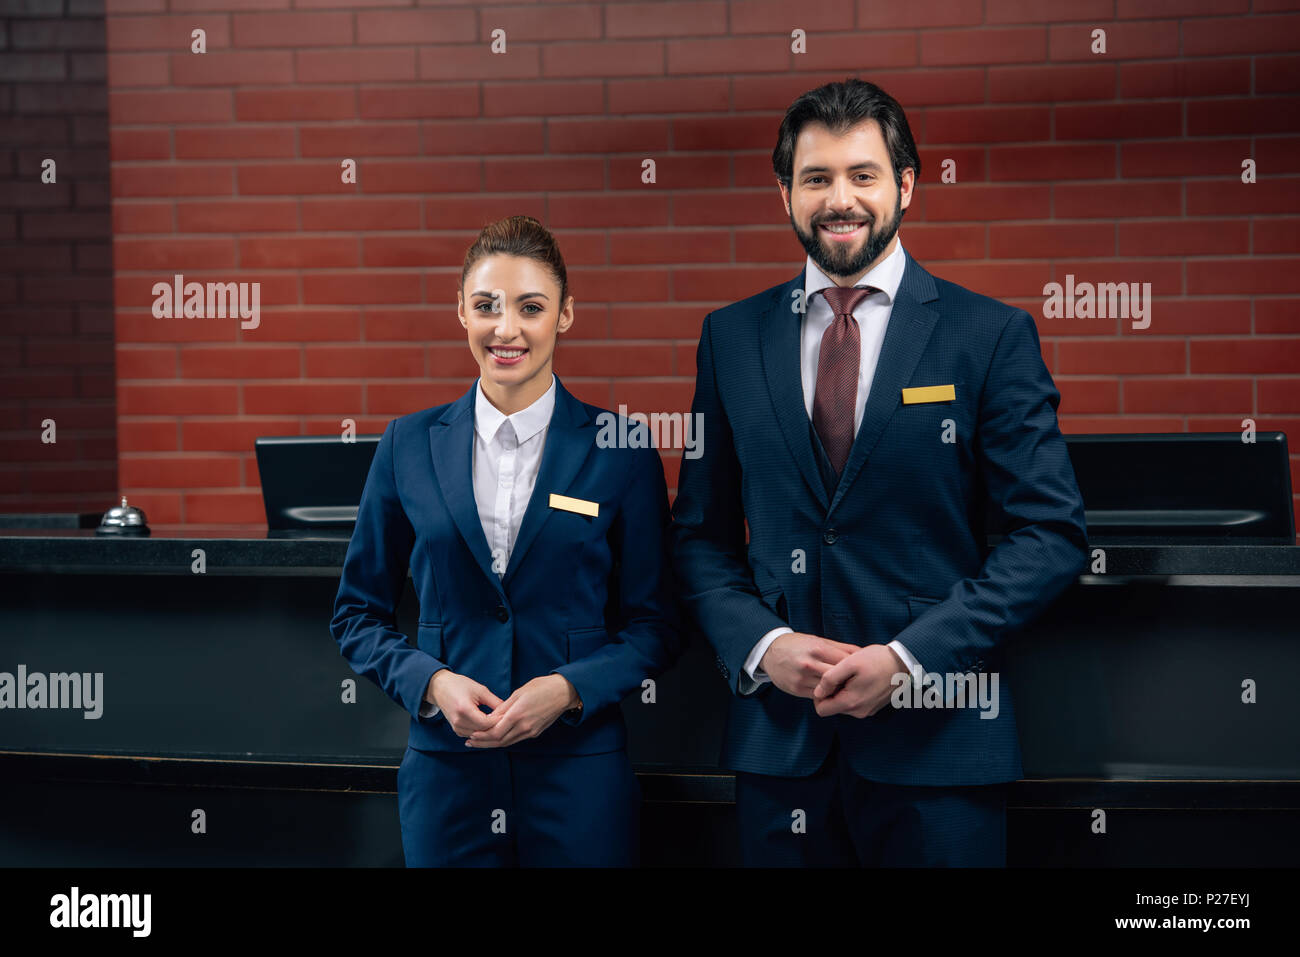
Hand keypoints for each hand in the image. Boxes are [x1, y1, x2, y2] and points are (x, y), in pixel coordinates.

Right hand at [425, 669, 503, 737]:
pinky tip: (489, 725)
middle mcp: (458, 721)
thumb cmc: (459, 685)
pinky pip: (473, 735)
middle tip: (507, 720)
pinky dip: (482, 732)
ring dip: (489, 731)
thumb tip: (509, 711)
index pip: (486, 723)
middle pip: (483, 732)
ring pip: (479, 736)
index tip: (509, 716)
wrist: (440, 688)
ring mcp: (456, 727)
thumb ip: (495, 702)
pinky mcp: (456, 730)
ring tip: (499, 722)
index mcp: (464, 709)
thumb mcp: (480, 690)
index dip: (499, 721)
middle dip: (496, 727)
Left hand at [465, 674, 579, 748]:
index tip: (471, 735)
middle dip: (483, 743)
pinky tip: (496, 738)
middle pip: (499, 741)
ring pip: (507, 742)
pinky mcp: (535, 732)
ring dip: (492, 744)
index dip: (481, 736)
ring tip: (479, 742)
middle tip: (470, 742)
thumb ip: (503, 708)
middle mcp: (524, 726)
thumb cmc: (541, 687)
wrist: (563, 693)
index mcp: (517, 714)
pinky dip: (504, 740)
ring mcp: (530, 731)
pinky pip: (516, 739)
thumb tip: (490, 718)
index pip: (495, 732)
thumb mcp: (519, 693)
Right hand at [759, 632, 860, 698]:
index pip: (845, 661)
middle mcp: (810, 664)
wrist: (770, 652)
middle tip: (857, 683)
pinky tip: (831, 693)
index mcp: (818, 649)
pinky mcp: (796, 689)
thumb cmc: (797, 644)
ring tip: (846, 689)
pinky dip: (826, 695)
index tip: (862, 670)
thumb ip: (840, 647)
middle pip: (838, 677)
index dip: (856, 667)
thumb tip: (862, 652)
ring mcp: (802, 678)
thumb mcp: (818, 640)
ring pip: (828, 689)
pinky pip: (817, 696)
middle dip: (848, 680)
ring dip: (838, 690)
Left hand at [812, 644, 908, 717]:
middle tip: (841, 674)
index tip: (826, 681)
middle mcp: (859, 712)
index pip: (821, 710)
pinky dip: (853, 692)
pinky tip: (861, 678)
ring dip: (843, 692)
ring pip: (844, 705)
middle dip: (832, 692)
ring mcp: (868, 710)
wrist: (903, 662)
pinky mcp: (874, 706)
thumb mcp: (849, 663)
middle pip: (833, 707)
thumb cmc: (876, 660)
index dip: (818, 696)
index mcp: (851, 702)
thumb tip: (817, 692)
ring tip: (852, 675)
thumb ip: (830, 678)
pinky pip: (856, 703)